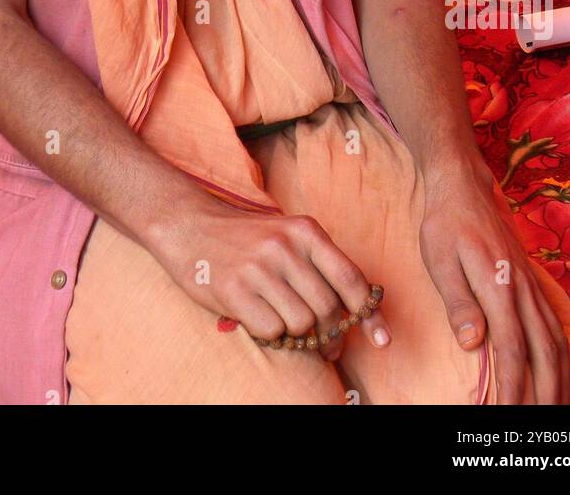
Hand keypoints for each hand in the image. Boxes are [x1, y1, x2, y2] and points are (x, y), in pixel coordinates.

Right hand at [148, 193, 391, 364]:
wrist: (187, 224)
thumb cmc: (245, 237)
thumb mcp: (287, 235)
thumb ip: (320, 264)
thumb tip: (354, 311)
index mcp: (305, 230)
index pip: (350, 278)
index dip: (369, 313)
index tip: (382, 338)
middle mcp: (285, 246)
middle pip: (327, 308)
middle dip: (330, 333)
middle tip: (326, 345)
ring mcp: (259, 268)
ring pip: (301, 323)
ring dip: (296, 332)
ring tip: (282, 319)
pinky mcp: (234, 290)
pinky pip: (271, 330)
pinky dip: (269, 331)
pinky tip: (257, 314)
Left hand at [418, 160, 569, 403]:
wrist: (463, 185)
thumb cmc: (445, 223)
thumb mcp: (439, 259)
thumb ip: (458, 302)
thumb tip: (474, 344)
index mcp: (499, 286)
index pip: (512, 350)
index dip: (512, 387)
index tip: (506, 415)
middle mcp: (522, 290)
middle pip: (544, 353)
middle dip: (544, 394)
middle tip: (536, 426)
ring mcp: (531, 286)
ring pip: (555, 341)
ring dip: (558, 380)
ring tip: (553, 410)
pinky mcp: (531, 283)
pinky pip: (554, 326)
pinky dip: (560, 356)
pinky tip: (557, 372)